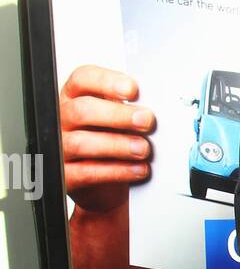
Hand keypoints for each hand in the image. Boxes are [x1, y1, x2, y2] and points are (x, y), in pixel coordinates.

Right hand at [60, 65, 155, 212]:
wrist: (105, 188)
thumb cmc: (112, 144)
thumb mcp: (118, 121)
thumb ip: (128, 109)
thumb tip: (150, 106)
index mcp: (74, 97)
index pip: (82, 79)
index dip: (106, 82)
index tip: (133, 90)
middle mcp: (62, 119)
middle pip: (82, 110)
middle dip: (118, 115)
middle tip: (146, 121)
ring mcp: (60, 148)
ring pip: (82, 142)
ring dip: (118, 145)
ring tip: (143, 148)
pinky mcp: (65, 176)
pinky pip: (87, 172)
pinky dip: (117, 171)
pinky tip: (138, 169)